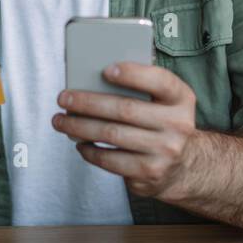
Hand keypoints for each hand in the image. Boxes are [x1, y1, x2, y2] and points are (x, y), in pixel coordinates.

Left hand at [52, 62, 197, 200]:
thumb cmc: (161, 123)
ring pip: (112, 134)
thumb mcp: (164, 102)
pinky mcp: (149, 172)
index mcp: (181, 99)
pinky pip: (110, 160)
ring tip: (60, 120)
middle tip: (63, 98)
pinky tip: (79, 142)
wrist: (183, 166)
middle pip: (125, 109)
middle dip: (88, 102)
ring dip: (79, 126)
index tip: (106, 70)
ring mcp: (165, 151)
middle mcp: (178, 125)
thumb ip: (142, 86)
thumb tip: (96, 74)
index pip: (160, 81)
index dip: (133, 74)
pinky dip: (89, 150)